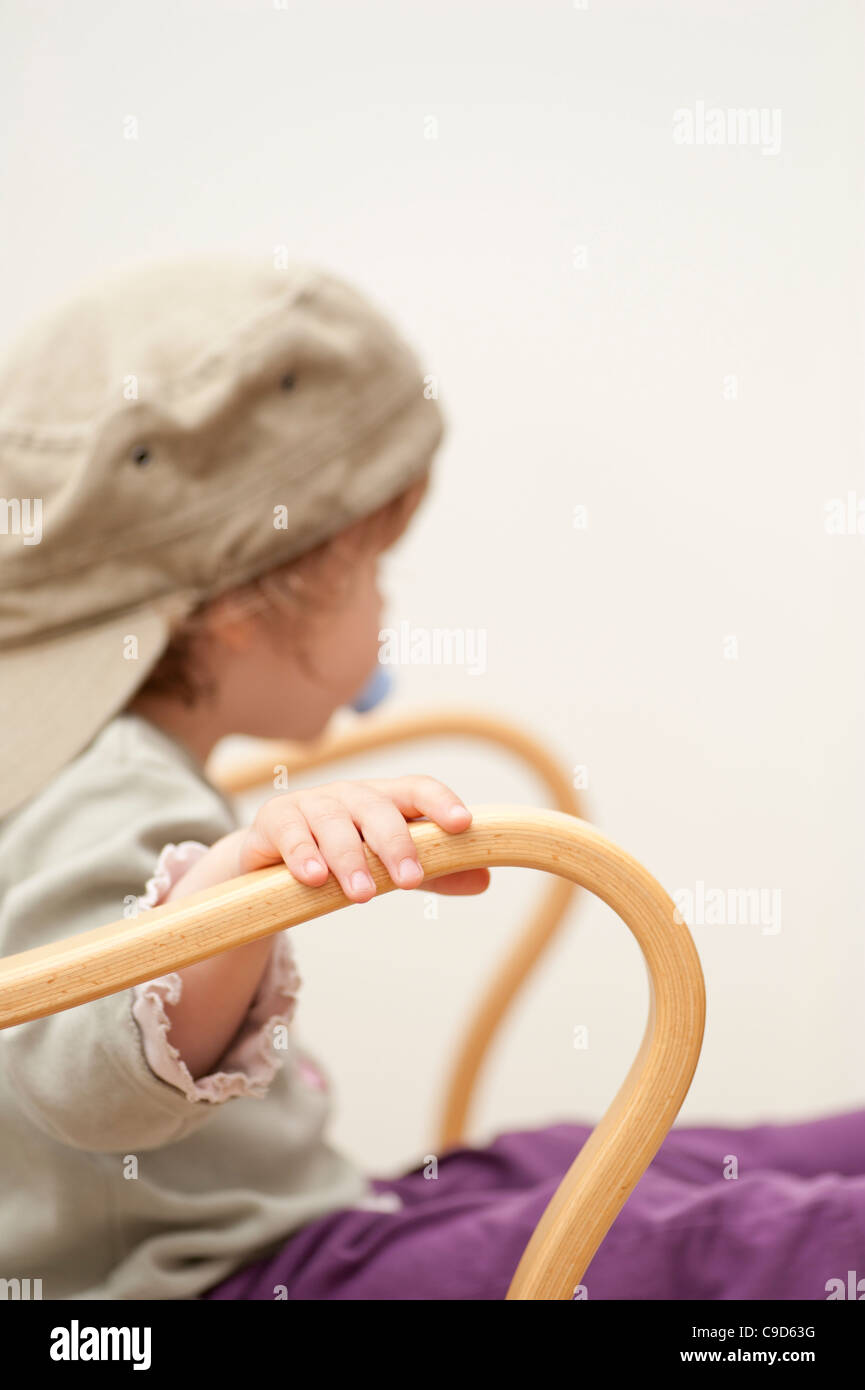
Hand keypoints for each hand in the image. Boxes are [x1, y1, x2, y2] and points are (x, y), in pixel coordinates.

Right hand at [238, 776, 489, 901]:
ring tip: (363, 895)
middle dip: (396, 843)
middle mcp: (350, 796)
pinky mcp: (275, 820)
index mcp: (385, 800)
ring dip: (350, 858)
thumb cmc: (344, 858)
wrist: (273, 864)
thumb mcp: (390, 866)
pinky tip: (314, 878)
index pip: (417, 789)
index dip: (441, 802)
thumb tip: (484, 879)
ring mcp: (310, 804)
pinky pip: (291, 833)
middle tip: (411, 880)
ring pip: (334, 823)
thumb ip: (434, 874)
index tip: (462, 824)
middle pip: (378, 808)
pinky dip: (302, 854)